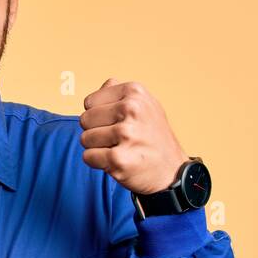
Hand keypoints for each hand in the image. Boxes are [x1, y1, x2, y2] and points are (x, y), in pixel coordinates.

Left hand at [79, 78, 188, 194]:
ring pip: (85, 139)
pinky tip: (117, 162)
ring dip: (97, 148)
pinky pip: (88, 157)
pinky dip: (97, 162)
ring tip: (119, 149)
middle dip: (96, 131)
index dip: (98, 116)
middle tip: (118, 140)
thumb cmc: (153, 136)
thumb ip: (120, 92)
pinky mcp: (118, 159)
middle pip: (84, 120)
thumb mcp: (145, 104)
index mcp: (134, 92)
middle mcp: (131, 109)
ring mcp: (125, 134)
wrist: (172, 170)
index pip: (89, 102)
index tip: (117, 124)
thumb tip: (102, 86)